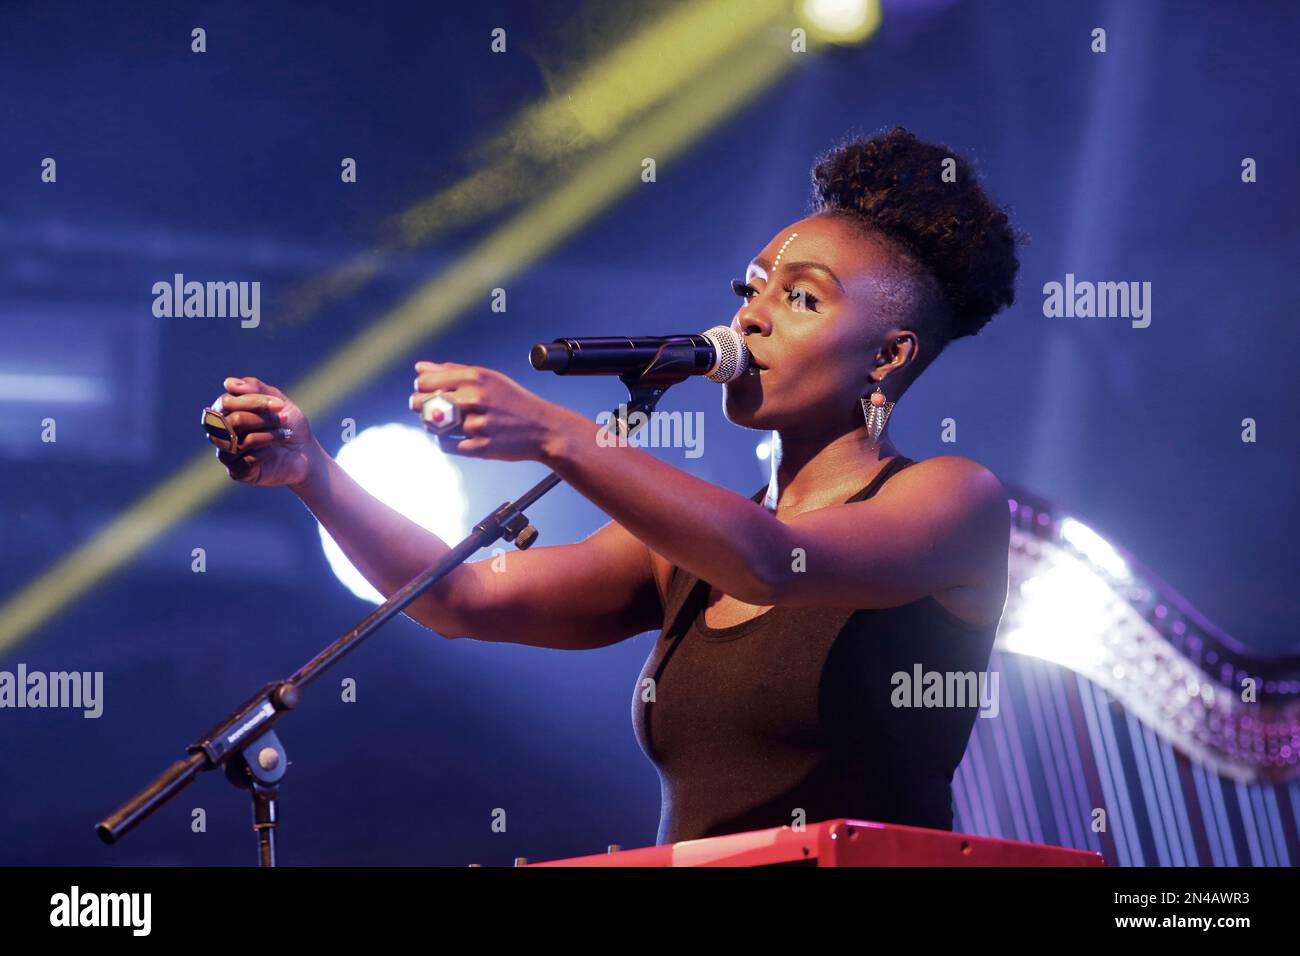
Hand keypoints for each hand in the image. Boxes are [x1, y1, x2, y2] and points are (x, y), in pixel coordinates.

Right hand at [209, 376, 323, 486]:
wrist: (307, 453)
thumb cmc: (290, 425)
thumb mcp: (277, 401)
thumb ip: (255, 389)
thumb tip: (228, 382)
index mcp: (227, 413)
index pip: (226, 402)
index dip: (252, 402)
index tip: (279, 404)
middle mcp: (222, 433)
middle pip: (232, 421)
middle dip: (262, 418)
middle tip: (284, 418)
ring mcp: (228, 453)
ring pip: (239, 440)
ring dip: (268, 434)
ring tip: (286, 433)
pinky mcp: (237, 472)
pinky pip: (246, 459)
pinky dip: (266, 452)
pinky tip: (276, 452)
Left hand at [409, 362, 579, 462]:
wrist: (543, 428)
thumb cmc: (513, 401)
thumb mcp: (488, 378)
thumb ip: (452, 371)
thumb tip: (419, 367)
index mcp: (474, 378)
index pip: (424, 382)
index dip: (421, 388)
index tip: (428, 393)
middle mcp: (474, 399)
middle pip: (422, 404)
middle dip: (422, 408)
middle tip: (433, 410)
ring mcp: (477, 425)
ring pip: (434, 427)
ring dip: (437, 426)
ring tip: (452, 424)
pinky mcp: (480, 447)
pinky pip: (446, 446)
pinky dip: (448, 442)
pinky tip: (461, 436)